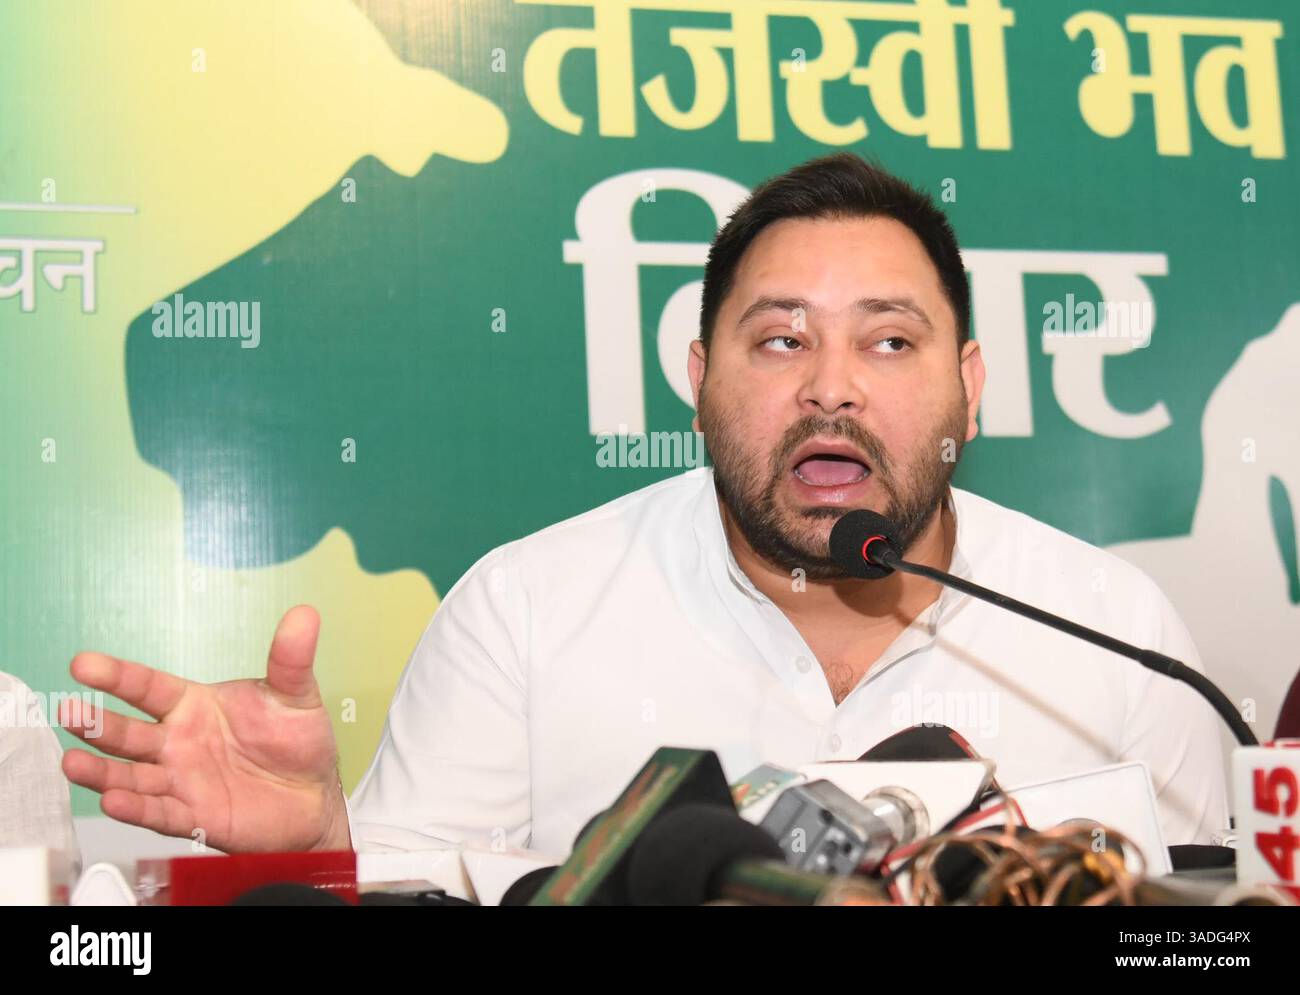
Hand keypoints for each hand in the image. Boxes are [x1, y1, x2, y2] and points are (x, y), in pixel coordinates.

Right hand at [61, 605, 349, 853]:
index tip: (83, 664)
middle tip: (68, 711)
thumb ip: (290, 659)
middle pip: (128, 734)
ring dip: (102, 771)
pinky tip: (113, 801)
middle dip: (97, 724)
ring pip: (132, 775)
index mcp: (194, 706)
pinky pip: (160, 813)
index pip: (148, 688)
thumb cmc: (297, 741)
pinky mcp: (194, 818)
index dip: (117, 676)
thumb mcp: (296, 695)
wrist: (315, 797)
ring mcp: (182, 781)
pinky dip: (137, 808)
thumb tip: (303, 615)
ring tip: (72, 762)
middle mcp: (178, 743)